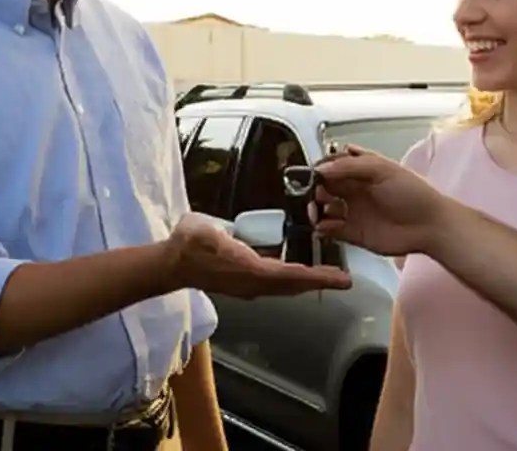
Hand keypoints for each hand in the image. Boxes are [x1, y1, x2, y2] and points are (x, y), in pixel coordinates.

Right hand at [165, 213, 351, 298]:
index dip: (316, 277)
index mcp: (249, 270)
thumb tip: (231, 233)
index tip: (340, 278)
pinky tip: (300, 271)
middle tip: (344, 279)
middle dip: (319, 282)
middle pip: (294, 285)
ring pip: (286, 287)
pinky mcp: (245, 285)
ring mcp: (249, 287)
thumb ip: (222, 233)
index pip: (290, 275)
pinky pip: (276, 283)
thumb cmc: (188, 243)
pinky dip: (293, 279)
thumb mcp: (205, 229)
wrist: (172, 264)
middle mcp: (253, 283)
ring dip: (308, 282)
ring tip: (328, 276)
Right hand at [311, 145, 449, 256]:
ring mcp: (352, 212)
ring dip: (315, 209)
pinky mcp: (353, 233)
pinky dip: (322, 228)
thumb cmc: (412, 193)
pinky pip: (330, 230)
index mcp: (361, 171)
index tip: (310, 175)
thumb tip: (321, 169)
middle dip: (314, 190)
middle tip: (313, 194)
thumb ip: (350, 166)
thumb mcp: (382, 169)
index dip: (320, 170)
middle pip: (324, 188)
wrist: (429, 226)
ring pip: (324, 209)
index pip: (332, 166)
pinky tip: (323, 226)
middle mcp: (354, 190)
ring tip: (316, 211)